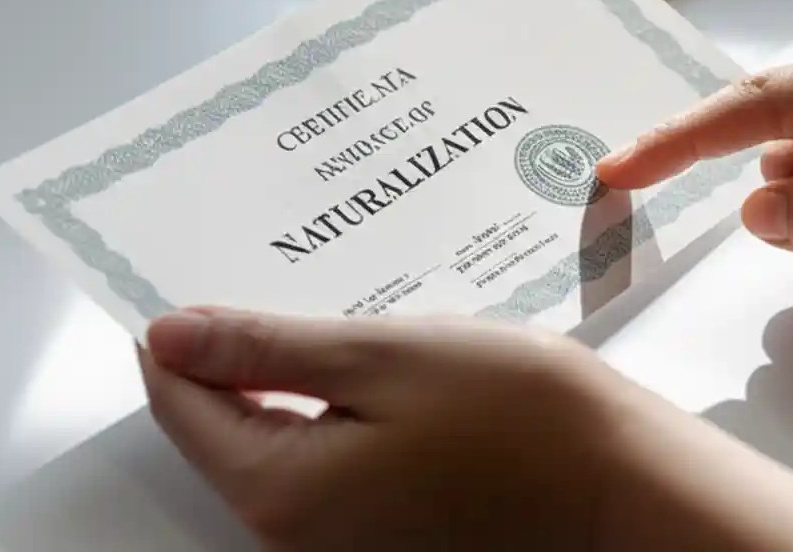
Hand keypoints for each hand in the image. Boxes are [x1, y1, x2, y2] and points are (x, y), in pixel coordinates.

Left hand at [140, 307, 616, 549]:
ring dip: (295, 371)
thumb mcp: (385, 355)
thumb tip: (170, 336)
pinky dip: (335, 403)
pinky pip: (328, 457)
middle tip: (283, 269)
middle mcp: (297, 534)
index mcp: (280, 491)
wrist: (622, 485)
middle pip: (225, 426)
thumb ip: (268, 348)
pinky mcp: (384, 530)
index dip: (177, 331)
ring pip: (279, 437)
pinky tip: (379, 358)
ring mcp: (344, 540)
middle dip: (242, 347)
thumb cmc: (521, 414)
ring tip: (342, 304)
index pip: (180, 404)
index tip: (198, 267)